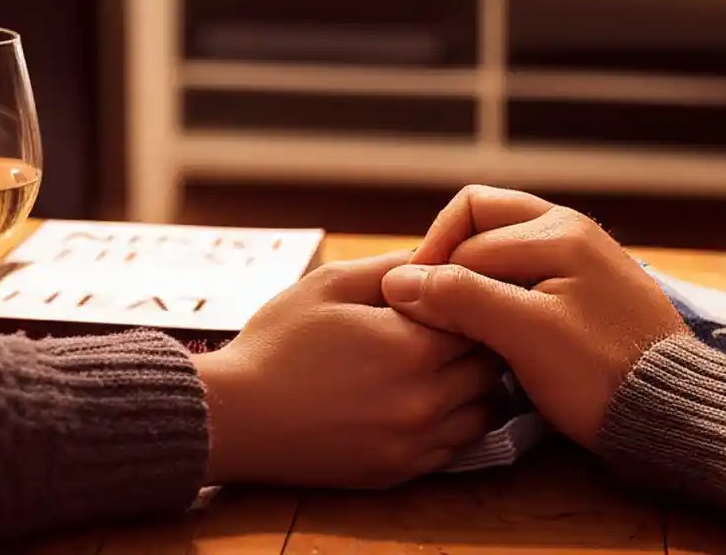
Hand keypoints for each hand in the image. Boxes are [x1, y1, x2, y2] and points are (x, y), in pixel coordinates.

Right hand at [194, 250, 501, 487]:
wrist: (234, 416)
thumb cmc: (277, 343)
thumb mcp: (330, 284)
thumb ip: (392, 266)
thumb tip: (439, 253)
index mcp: (411, 346)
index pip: (482, 317)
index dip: (473, 301)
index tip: (457, 295)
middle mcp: (423, 399)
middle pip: (491, 365)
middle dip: (480, 341)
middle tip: (455, 326)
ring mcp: (414, 442)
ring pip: (485, 410)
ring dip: (475, 385)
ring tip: (445, 365)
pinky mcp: (400, 471)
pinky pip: (457, 446)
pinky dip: (455, 422)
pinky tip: (427, 400)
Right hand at [381, 185, 686, 448]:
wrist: (674, 415)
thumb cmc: (599, 375)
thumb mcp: (524, 335)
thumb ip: (461, 298)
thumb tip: (398, 282)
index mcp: (557, 230)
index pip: (465, 230)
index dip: (430, 267)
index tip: (409, 312)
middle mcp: (570, 230)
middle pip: (481, 227)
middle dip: (448, 267)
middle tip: (429, 315)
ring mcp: (581, 259)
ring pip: (500, 253)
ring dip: (472, 283)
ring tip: (456, 327)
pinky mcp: (587, 291)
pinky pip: (524, 276)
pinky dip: (498, 297)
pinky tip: (492, 336)